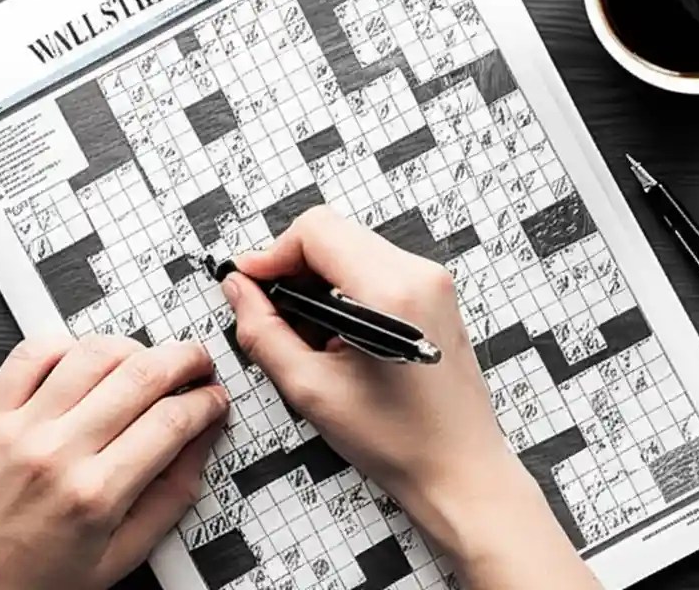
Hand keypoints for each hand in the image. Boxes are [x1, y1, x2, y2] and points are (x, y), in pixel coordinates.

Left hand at [0, 336, 227, 589]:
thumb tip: (202, 441)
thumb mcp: (119, 556)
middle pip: (141, 375)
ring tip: (145, 360)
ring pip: (92, 353)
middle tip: (196, 364)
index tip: (213, 399)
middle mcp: (57, 455)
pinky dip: (67, 344)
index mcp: (96, 496)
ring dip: (133, 346)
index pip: (172, 421)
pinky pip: (31, 354)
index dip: (206, 401)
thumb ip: (171, 497)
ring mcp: (18, 429)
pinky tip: (84, 361)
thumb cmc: (33, 582)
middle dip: (184, 360)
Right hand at [221, 207, 594, 589]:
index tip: (249, 283)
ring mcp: (433, 282)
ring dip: (318, 279)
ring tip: (309, 334)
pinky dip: (345, 289)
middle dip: (292, 266)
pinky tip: (338, 335)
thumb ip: (264, 331)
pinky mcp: (436, 294)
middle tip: (272, 311)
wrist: (460, 470)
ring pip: (352, 247)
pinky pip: (376, 267)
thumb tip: (238, 289)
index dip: (272, 253)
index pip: (316, 230)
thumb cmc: (401, 441)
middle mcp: (420, 275)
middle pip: (334, 232)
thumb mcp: (312, 389)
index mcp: (392, 292)